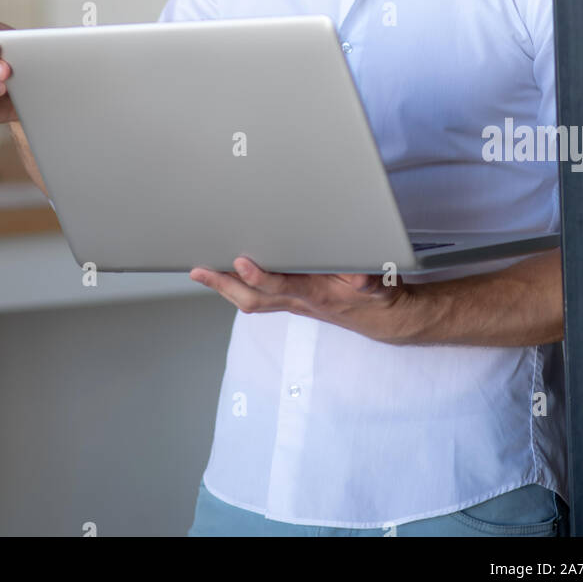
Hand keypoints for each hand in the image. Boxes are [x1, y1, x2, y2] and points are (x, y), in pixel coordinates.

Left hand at [189, 257, 421, 343]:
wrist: (383, 319)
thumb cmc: (378, 298)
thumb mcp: (380, 286)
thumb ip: (370, 281)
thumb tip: (360, 278)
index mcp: (318, 294)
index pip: (283, 286)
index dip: (260, 277)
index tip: (241, 262)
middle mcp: (300, 302)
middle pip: (254, 300)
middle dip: (224, 286)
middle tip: (199, 270)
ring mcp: (294, 304)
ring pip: (251, 301)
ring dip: (224, 288)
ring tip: (201, 271)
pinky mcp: (293, 301)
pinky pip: (259, 299)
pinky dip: (237, 289)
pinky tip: (224, 277)